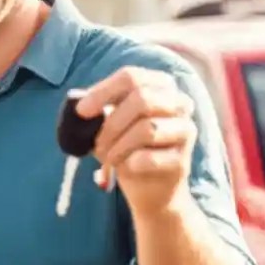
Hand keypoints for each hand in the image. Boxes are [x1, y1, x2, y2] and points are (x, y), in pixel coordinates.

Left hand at [76, 66, 196, 214]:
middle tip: (97, 142)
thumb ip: (97, 109)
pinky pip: (149, 158)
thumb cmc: (126, 146)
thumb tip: (78, 105)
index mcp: (160, 85)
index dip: (103, 92)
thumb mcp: (108, 123)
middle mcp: (179, 103)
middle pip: (143, 99)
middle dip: (111, 124)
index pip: (131, 77)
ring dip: (118, 146)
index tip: (81, 112)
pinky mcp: (182, 160)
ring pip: (147, 128)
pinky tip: (128, 167)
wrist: (148, 187)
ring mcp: (185, 131)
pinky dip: (129, 164)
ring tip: (109, 157)